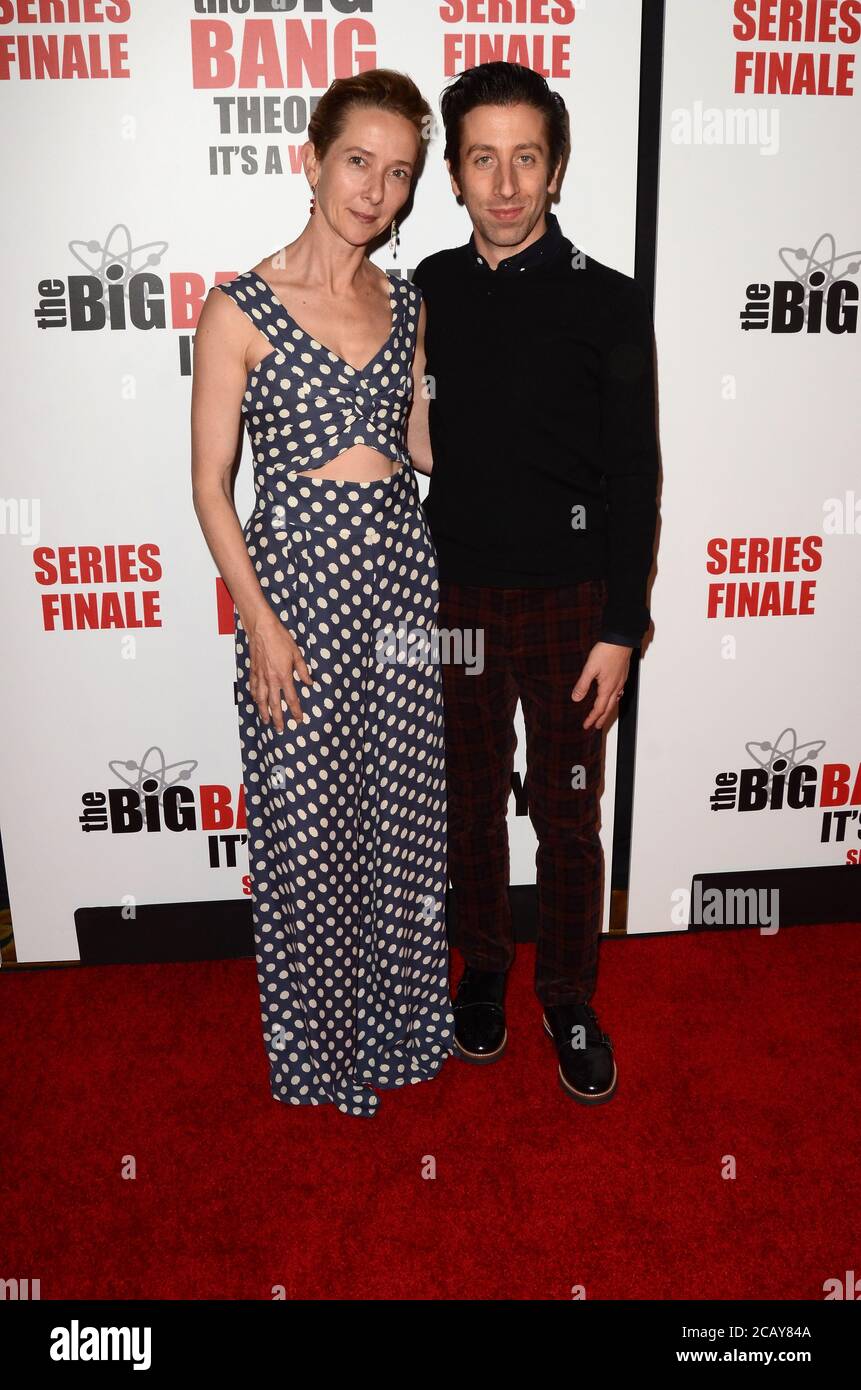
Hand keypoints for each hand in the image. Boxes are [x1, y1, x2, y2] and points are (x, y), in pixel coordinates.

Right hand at [246, 609, 312, 732]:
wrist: (262, 628)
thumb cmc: (279, 638)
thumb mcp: (297, 654)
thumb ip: (303, 670)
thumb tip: (309, 683)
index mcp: (284, 676)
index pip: (292, 699)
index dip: (296, 711)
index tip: (299, 719)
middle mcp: (271, 679)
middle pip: (275, 704)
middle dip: (278, 718)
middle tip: (280, 729)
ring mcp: (260, 676)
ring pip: (261, 699)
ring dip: (264, 712)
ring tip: (266, 721)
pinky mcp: (253, 671)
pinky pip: (254, 688)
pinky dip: (255, 697)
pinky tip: (256, 702)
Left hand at [571, 641, 631, 730]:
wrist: (621, 639)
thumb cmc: (606, 652)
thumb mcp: (590, 669)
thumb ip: (583, 685)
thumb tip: (576, 698)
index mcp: (607, 688)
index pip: (599, 708)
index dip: (592, 718)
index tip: (586, 726)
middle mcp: (616, 687)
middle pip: (609, 708)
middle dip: (602, 719)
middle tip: (596, 727)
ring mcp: (621, 682)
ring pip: (615, 701)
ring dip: (608, 710)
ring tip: (604, 716)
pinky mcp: (622, 675)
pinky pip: (619, 692)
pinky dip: (614, 699)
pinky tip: (613, 697)